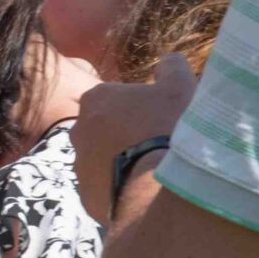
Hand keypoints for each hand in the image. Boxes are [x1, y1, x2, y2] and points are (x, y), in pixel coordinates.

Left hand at [72, 53, 198, 221]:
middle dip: (127, 135)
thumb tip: (168, 60)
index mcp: (96, 99)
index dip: (140, 108)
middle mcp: (78, 131)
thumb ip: (172, 68)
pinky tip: (144, 192)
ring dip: (124, 163)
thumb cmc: (167, 128)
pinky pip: (106, 190)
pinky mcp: (87, 197)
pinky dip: (122, 190)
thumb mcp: (179, 87)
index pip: (116, 98)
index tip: (159, 119)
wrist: (157, 187)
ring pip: (104, 161)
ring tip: (152, 172)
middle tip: (157, 145)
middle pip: (106, 130)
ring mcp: (80, 166)